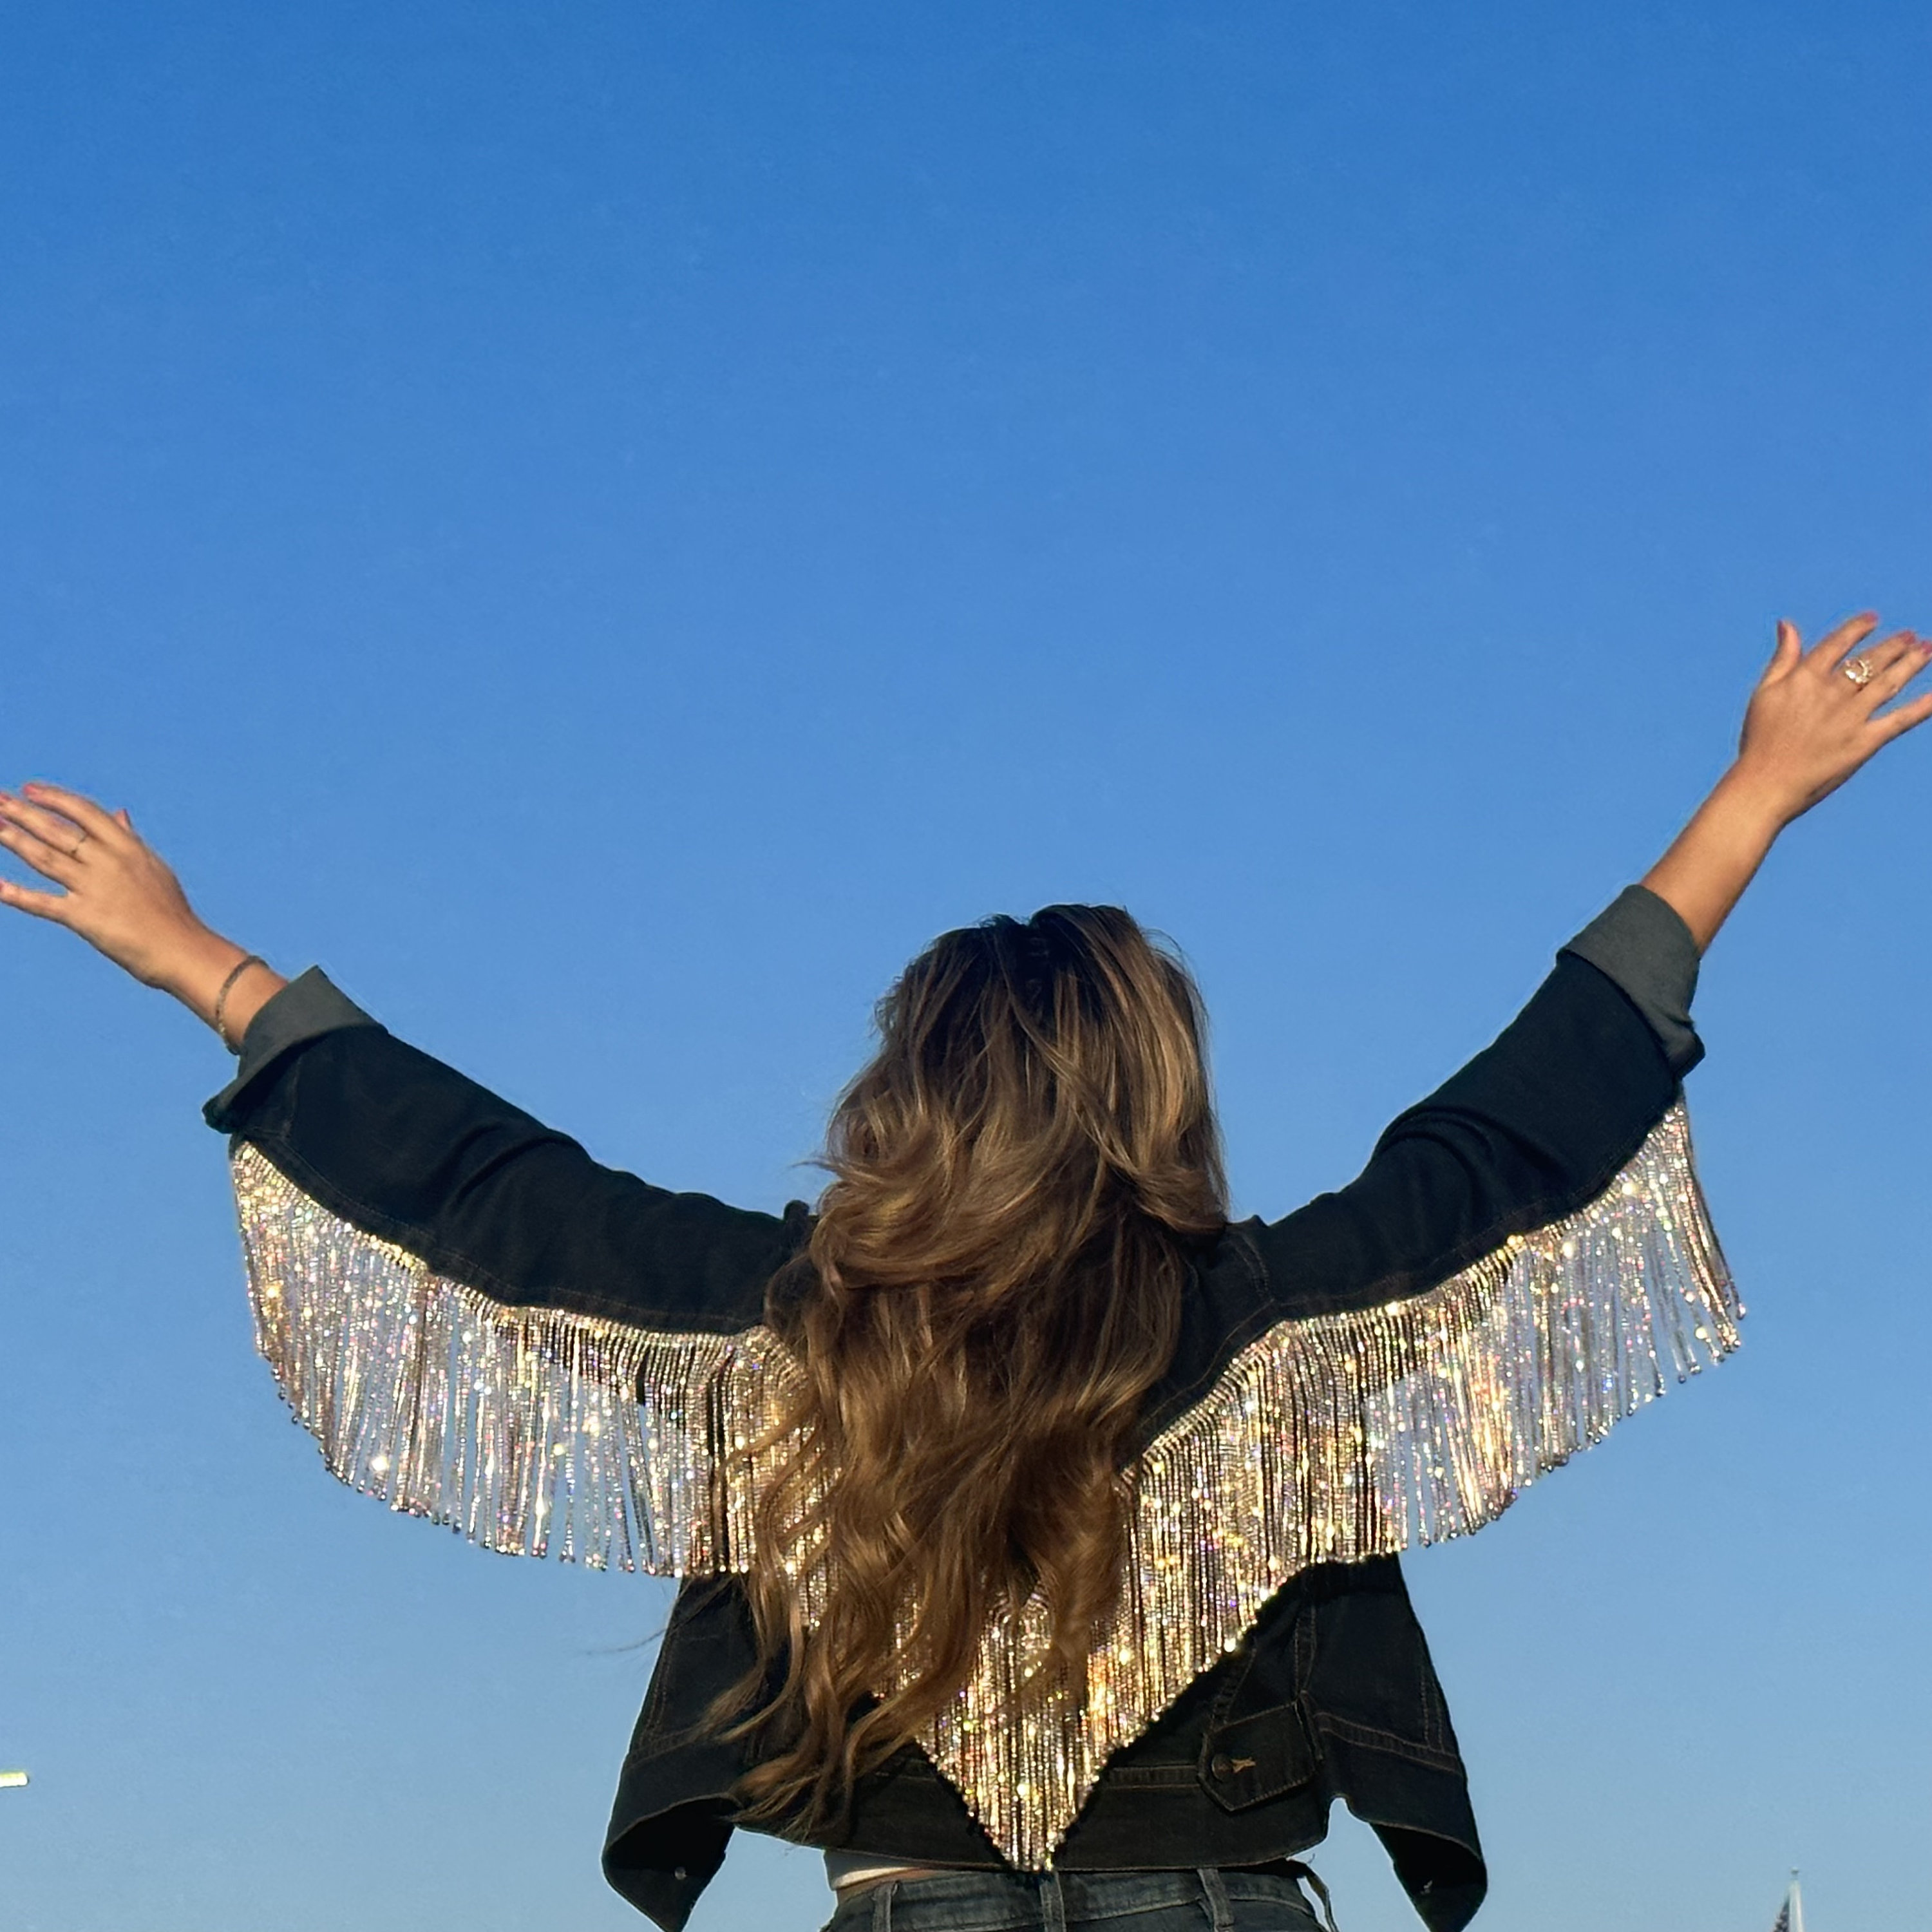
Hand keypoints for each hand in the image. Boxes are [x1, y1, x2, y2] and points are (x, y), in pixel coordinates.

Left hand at [0, 781, 281, 1031]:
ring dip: (13, 840)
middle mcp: (109, 863)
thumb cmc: (172, 912)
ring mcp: (95, 889)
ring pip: (45, 858)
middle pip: (57, 831)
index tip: (30, 789)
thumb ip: (130, 840)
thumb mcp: (154, 868)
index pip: (85, 812)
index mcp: (128, 848)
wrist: (183, 950)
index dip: (55, 798)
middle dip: (23, 813)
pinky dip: (16, 895)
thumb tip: (119, 814)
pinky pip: (42, 903)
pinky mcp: (84, 918)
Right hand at [1733, 612, 1931, 825]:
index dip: (1858, 628)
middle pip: (1870, 661)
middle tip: (1911, 637)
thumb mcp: (1764, 693)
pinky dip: (1923, 706)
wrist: (1764, 784)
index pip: (1838, 644)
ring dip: (1911, 664)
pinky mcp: (1865, 742)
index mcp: (1805, 678)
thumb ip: (1782, 658)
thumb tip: (1786, 623)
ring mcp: (1851, 717)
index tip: (1873, 619)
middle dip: (1894, 646)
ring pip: (1889, 682)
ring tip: (1926, 651)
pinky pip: (1900, 720)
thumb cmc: (1759, 741)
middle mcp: (1832, 692)